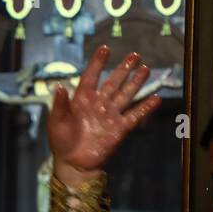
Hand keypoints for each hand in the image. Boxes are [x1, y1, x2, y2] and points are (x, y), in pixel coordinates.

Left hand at [47, 45, 160, 185]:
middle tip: (135, 55)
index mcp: (82, 99)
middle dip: (124, 68)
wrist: (73, 163)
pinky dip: (145, 108)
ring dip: (136, 82)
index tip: (106, 48)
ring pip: (126, 94)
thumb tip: (60, 86)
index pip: (91, 76)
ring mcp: (110, 115)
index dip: (97, 63)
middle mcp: (99, 103)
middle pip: (114, 82)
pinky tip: (156, 99)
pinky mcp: (120, 129)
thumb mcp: (56, 122)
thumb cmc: (61, 141)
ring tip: (145, 69)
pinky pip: (135, 116)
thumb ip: (59, 104)